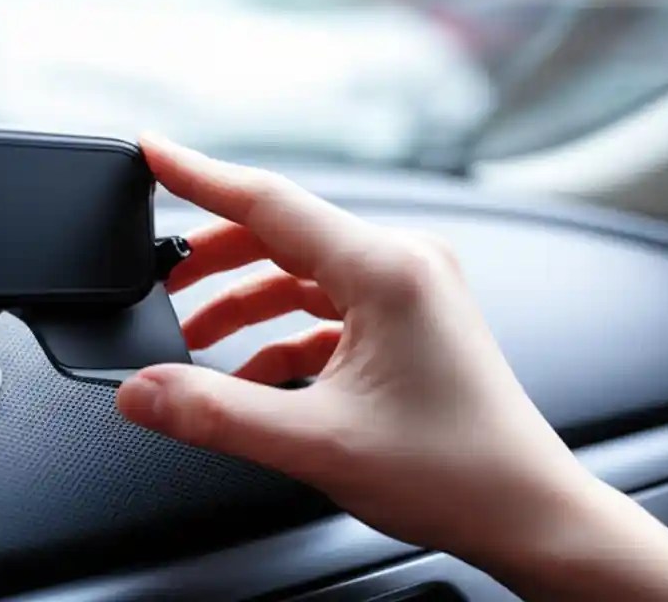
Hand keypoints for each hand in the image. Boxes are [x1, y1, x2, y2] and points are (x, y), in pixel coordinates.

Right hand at [118, 135, 667, 598]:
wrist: (527, 515)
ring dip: (243, 302)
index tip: (152, 152)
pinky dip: (279, 335)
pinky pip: (324, 308)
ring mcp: (409, 290)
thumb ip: (214, 411)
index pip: (267, 200)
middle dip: (211, 259)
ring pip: (299, 274)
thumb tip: (140, 389)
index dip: (198, 175)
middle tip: (156, 279)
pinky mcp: (408, 321)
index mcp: (386, 269)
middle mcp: (402, 264)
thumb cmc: (457, 473)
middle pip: (279, 235)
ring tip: (192, 336)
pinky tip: (246, 375)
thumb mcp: (315, 441)